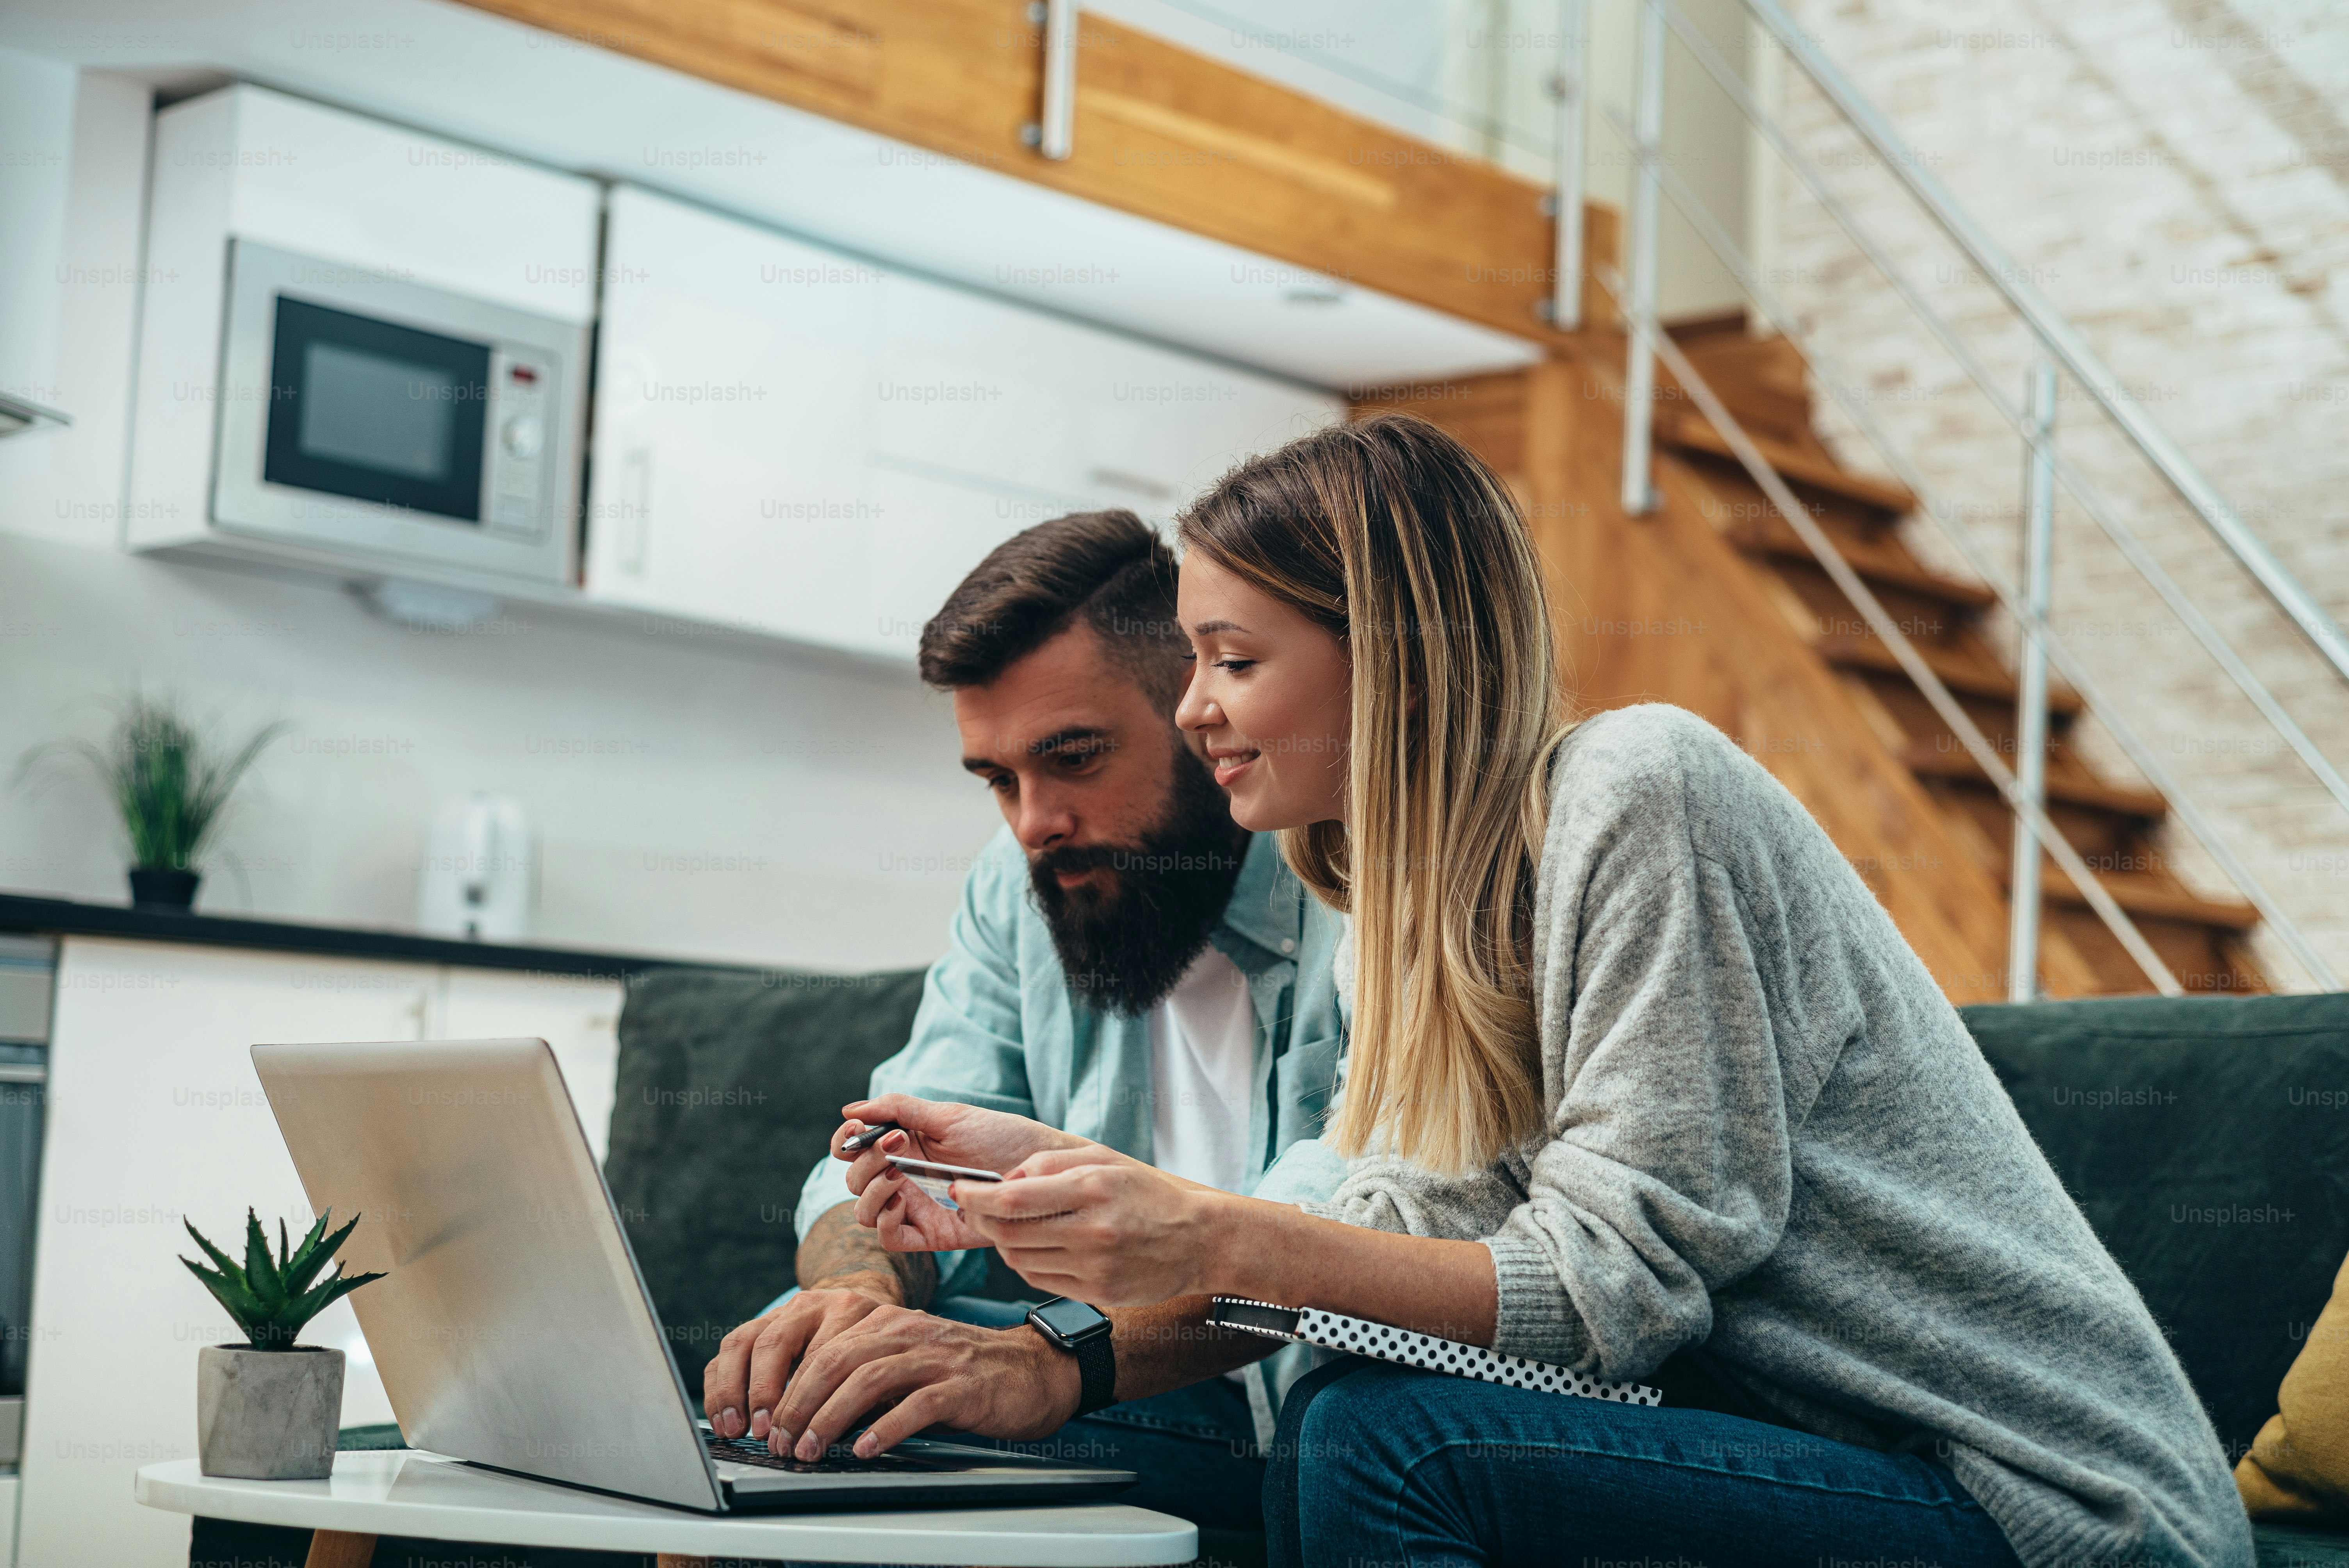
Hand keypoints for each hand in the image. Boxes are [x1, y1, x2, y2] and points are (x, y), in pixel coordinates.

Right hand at [702, 1279, 895, 1440]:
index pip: (821, 1356)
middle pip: (775, 1343)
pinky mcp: (757, 1324)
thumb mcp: (882, 1365)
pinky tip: (720, 1418)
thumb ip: (868, 1397)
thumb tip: (848, 1443)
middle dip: (762, 1392)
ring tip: (733, 1429)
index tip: (801, 1438)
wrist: (862, 1302)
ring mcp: (778, 1312)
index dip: (808, 1400)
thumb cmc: (875, 1348)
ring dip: (732, 1390)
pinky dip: (718, 1385)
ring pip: (743, 1341)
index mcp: (848, 1310)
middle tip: (760, 1432)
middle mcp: (809, 1305)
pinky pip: (727, 1350)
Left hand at [769, 1307, 1080, 1459]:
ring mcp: (937, 1356)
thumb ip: (865, 1382)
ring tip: (812, 1449)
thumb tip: (808, 1418)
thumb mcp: (908, 1368)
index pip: (825, 1349)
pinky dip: (886, 1428)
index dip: (790, 1388)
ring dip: (832, 1417)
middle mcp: (908, 1332)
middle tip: (782, 1443)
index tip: (772, 1426)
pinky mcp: (963, 1385)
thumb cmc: (964, 1376)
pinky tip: (866, 1450)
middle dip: (800, 1404)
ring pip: (869, 1379)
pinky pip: (917, 1404)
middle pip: (837, 1360)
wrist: (1032, 1371)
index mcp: (888, 1324)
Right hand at [832, 1095, 1094, 1255]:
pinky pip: (890, 1238)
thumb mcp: (949, 1115)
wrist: (1039, 1167)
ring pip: (864, 1211)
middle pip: (853, 1179)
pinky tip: (903, 1201)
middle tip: (895, 1146)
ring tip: (898, 1174)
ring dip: (871, 1191)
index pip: (851, 1147)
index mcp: (902, 1145)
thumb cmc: (1000, 1135)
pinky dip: (885, 1221)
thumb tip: (850, 1109)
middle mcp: (902, 1177)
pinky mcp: (931, 1234)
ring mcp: (915, 1207)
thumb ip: (899, 1109)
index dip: (844, 1139)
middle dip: (864, 1161)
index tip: (858, 1129)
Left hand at [953, 1148, 1233, 1307]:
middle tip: (972, 1206)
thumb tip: (1003, 1179)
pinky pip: (1039, 1281)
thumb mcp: (1103, 1160)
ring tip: (1007, 1226)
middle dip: (980, 1219)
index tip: (959, 1189)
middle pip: (1008, 1232)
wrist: (1199, 1240)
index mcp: (1092, 1189)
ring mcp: (1094, 1267)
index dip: (975, 1196)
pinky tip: (1034, 1248)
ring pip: (1018, 1260)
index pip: (1012, 1198)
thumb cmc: (1148, 1193)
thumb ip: (1049, 1164)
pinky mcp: (1096, 1293)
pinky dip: (1026, 1263)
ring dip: (1002, 1242)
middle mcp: (1091, 1231)